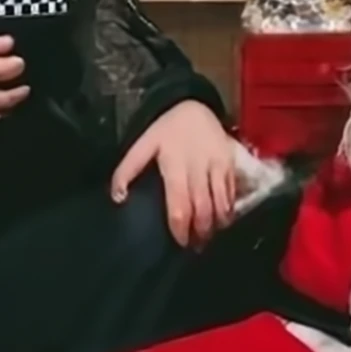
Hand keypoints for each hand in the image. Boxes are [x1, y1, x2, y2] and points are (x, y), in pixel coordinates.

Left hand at [110, 100, 235, 247]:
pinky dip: (229, 209)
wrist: (194, 105)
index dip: (181, 229)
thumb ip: (127, 170)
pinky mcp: (231, 162)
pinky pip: (233, 191)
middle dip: (201, 232)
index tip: (180, 243)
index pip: (180, 205)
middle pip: (204, 208)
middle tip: (197, 247)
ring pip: (222, 202)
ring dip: (218, 224)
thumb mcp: (143, 144)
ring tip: (211, 237)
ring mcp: (218, 165)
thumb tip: (117, 198)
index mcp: (175, 165)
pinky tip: (223, 219)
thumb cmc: (166, 129)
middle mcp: (199, 167)